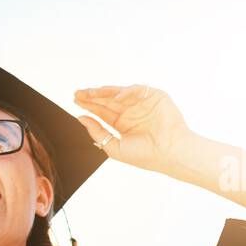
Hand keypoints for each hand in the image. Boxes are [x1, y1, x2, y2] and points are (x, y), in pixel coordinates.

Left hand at [73, 84, 193, 174]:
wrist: (169, 153)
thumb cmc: (144, 155)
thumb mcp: (114, 146)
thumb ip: (97, 132)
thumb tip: (81, 118)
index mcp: (123, 123)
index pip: (103, 111)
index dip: (89, 105)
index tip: (76, 101)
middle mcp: (132, 111)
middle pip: (108, 100)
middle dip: (93, 96)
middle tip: (78, 93)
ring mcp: (143, 103)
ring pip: (120, 93)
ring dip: (105, 92)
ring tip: (90, 93)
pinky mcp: (155, 96)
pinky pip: (138, 90)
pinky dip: (127, 92)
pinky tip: (116, 98)